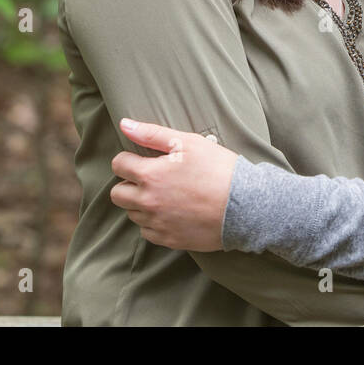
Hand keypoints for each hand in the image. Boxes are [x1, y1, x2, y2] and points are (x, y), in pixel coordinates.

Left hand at [109, 119, 236, 250]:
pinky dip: (155, 222)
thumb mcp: (188, 143)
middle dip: (129, 184)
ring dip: (142, 204)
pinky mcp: (168, 240)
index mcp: (150, 175)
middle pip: (117, 194)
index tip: (144, 160)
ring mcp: (157, 223)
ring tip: (167, 195)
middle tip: (152, 179)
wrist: (245, 205)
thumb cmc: (219, 169)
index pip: (119, 165)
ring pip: (132, 214)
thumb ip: (153, 133)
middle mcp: (148, 202)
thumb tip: (124, 124)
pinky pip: (148, 232)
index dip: (130, 159)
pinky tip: (173, 212)